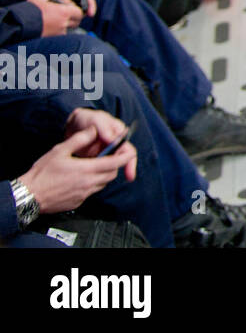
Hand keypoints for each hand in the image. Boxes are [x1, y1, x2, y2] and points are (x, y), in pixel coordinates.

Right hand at [17, 118, 135, 214]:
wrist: (28, 196)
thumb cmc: (42, 174)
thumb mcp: (60, 151)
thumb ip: (79, 139)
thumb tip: (93, 130)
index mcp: (87, 170)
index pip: (115, 163)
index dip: (125, 157)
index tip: (130, 152)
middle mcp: (89, 183)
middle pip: (111, 174)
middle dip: (114, 165)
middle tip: (109, 157)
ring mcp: (84, 194)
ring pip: (103, 183)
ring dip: (104, 174)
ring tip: (94, 166)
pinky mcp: (78, 202)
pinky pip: (92, 191)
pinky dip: (93, 183)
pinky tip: (82, 178)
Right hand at [27, 0, 84, 36]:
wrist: (20, 23)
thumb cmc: (30, 9)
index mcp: (63, 12)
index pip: (79, 12)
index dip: (78, 10)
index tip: (74, 9)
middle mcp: (63, 23)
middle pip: (77, 21)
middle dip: (76, 17)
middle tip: (70, 14)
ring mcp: (59, 31)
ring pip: (71, 28)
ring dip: (70, 24)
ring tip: (62, 19)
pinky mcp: (53, 37)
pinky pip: (63, 34)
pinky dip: (63, 30)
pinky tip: (56, 25)